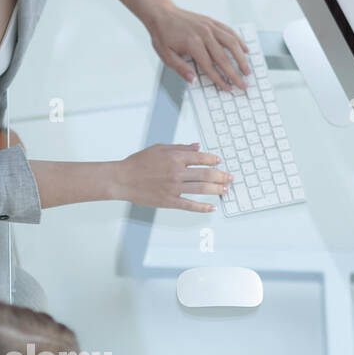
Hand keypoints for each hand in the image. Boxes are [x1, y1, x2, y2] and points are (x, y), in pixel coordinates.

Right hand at [113, 142, 230, 213]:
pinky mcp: (168, 201)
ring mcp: (173, 188)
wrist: (122, 179)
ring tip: (225, 190)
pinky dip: (201, 207)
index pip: (200, 158)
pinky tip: (211, 207)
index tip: (219, 161)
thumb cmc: (138, 163)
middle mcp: (176, 172)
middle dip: (221, 175)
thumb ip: (180, 148)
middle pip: (205, 174)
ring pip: (201, 188)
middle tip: (230, 177)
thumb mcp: (159, 148)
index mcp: (175, 157)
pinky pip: (189, 205)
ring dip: (216, 189)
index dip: (212, 159)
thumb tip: (197, 146)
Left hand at [146, 3, 251, 92]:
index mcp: (192, 43)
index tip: (227, 88)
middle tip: (243, 84)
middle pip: (223, 57)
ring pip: (231, 43)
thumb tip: (192, 80)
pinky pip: (229, 31)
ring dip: (241, 57)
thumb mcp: (165, 55)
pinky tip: (245, 49)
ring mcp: (209, 26)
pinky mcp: (212, 22)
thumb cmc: (163, 34)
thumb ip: (180, 68)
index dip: (219, 79)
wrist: (162, 13)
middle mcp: (204, 34)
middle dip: (235, 73)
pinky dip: (238, 41)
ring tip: (247, 69)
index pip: (209, 66)